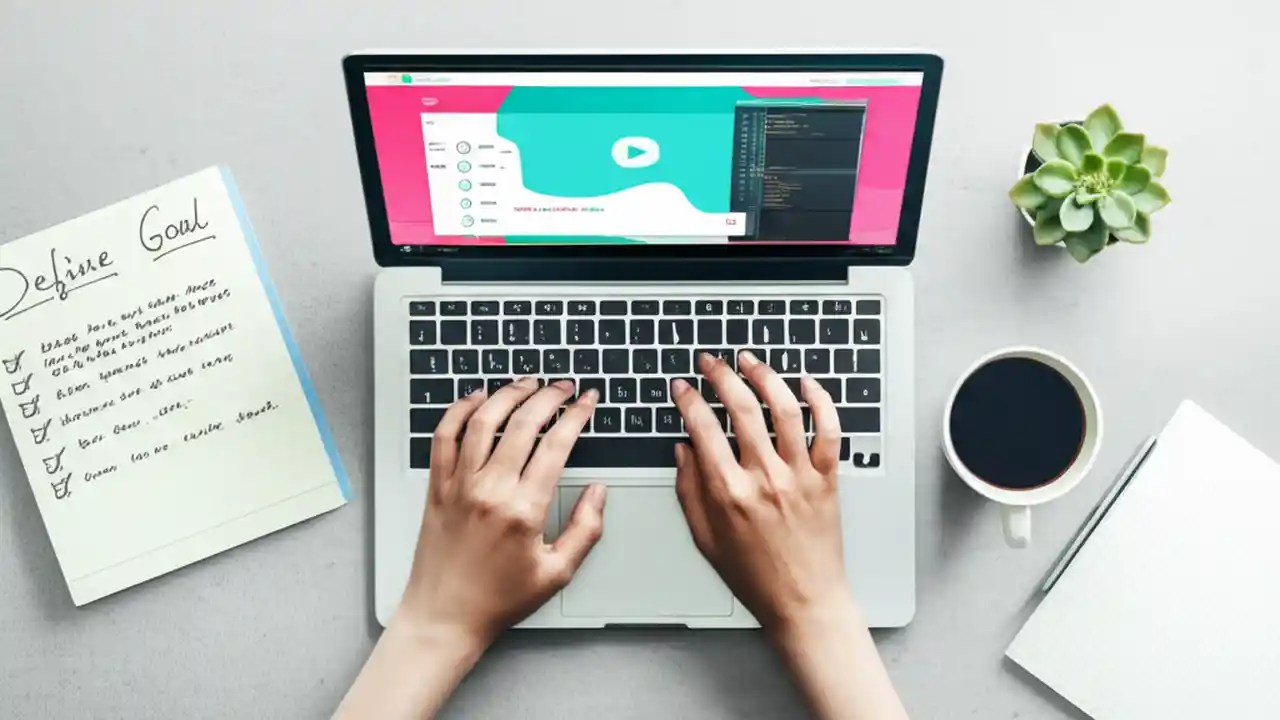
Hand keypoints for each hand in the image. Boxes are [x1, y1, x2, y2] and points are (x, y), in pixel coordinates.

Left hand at [397, 377, 605, 646]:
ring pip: (483, 420)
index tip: (588, 401)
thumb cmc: (498, 599)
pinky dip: (459, 410)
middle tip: (564, 387)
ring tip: (526, 383)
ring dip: (508, 394)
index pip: (556, 445)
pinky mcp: (436, 487)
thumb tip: (599, 492)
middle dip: (549, 396)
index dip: (577, 415)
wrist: (444, 616)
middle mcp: (490, 490)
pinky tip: (475, 398)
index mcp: (523, 510)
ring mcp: (459, 485)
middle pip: (523, 423)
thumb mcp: (557, 573)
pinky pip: (444, 436)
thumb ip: (586, 529)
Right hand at [671, 351, 851, 632]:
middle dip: (721, 375)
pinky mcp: (827, 479)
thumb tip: (683, 449)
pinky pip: (828, 430)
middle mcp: (764, 478)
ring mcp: (799, 476)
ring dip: (764, 376)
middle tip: (711, 361)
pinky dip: (820, 401)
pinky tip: (806, 383)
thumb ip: (689, 491)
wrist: (804, 602)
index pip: (702, 429)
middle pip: (740, 408)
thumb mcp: (705, 538)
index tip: (682, 387)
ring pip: (783, 409)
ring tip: (750, 361)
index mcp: (729, 493)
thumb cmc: (755, 576)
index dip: (688, 400)